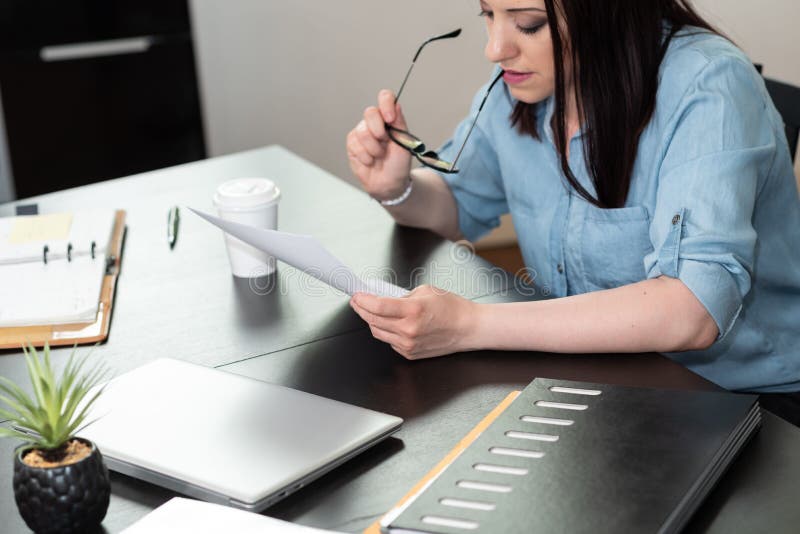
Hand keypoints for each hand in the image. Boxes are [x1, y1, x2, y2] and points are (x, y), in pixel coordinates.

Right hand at [346, 89, 412, 200]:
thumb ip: (399, 123)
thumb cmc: (398, 164)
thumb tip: (396, 105)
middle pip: (370, 112)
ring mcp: (363, 132)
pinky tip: (370, 161)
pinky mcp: (352, 143)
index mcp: (390, 118)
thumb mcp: (405, 143)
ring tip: (379, 156)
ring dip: (373, 148)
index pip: (385, 98)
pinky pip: (354, 144)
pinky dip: (365, 155)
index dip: (385, 104)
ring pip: (362, 131)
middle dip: (378, 131)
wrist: (388, 184)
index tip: (390, 119)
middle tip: (385, 143)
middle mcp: (375, 123)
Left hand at [350, 285, 477, 359]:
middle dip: (361, 309)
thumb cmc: (452, 308)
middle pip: (373, 320)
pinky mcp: (409, 353)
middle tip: (357, 302)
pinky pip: (389, 341)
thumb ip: (402, 296)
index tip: (357, 295)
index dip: (362, 300)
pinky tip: (390, 323)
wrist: (468, 328)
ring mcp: (408, 344)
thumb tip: (384, 298)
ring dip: (371, 321)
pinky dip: (386, 331)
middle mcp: (408, 330)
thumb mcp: (425, 291)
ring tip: (370, 311)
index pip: (377, 306)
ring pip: (378, 332)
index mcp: (413, 311)